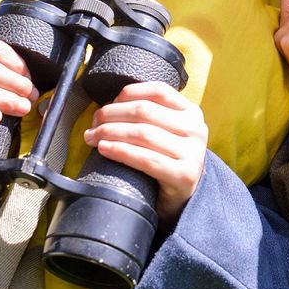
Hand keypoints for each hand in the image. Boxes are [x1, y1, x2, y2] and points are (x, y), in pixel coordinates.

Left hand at [83, 81, 208, 226]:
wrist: (183, 197)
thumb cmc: (166, 158)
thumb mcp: (166, 130)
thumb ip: (150, 113)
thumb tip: (110, 104)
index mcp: (191, 112)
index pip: (158, 91)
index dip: (129, 94)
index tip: (108, 103)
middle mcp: (196, 129)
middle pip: (145, 111)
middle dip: (112, 114)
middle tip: (93, 123)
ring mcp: (193, 153)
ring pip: (142, 134)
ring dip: (110, 132)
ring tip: (92, 137)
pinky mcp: (184, 175)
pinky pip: (145, 159)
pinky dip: (120, 152)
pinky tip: (103, 149)